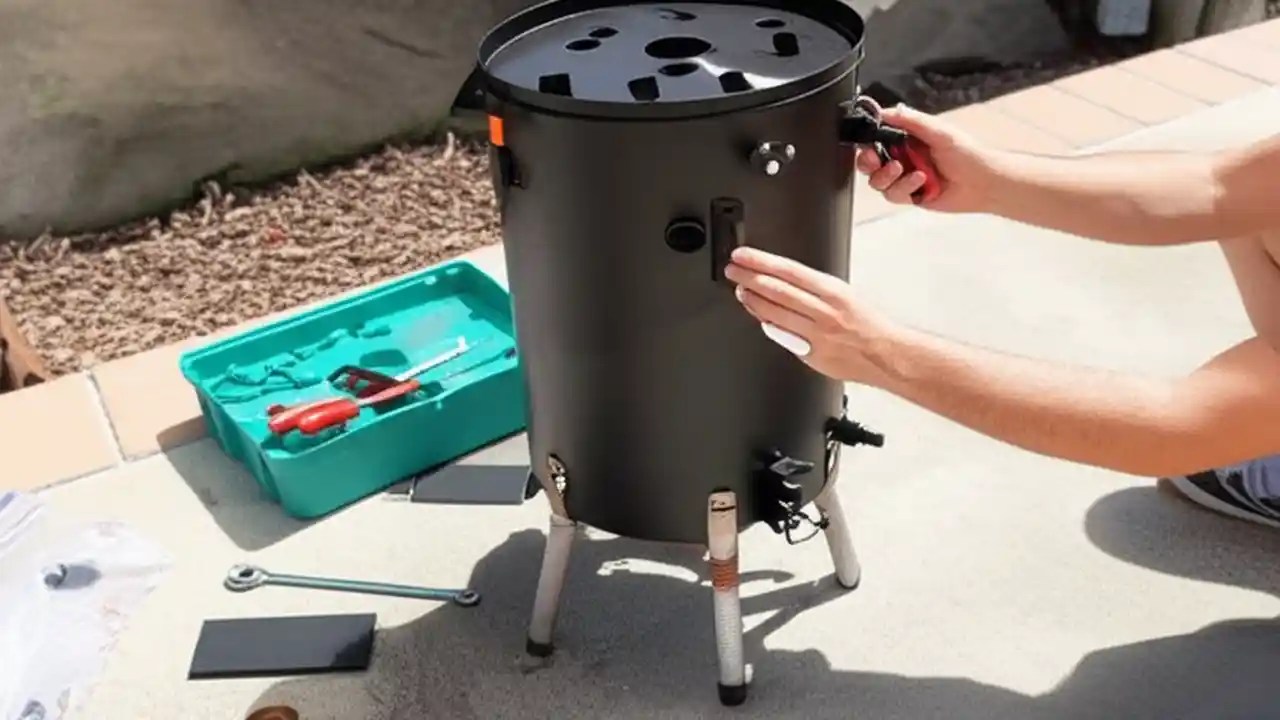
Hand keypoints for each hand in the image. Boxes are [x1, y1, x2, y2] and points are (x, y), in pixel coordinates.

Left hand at [724, 246, 900, 387]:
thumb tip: (784, 281)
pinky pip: (782, 337)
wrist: (888, 354)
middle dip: (749, 278)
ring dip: (752, 300)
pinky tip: (757, 315)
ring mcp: (815, 335)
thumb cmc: (869, 324)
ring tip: (740, 290)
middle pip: (776, 291)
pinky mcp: (810, 355)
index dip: (760, 262)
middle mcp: (823, 312)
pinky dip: (767, 324)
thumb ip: (815, 290)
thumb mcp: (846, 294)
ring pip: (774, 315)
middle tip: (733, 270)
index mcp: (833, 292)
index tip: (743, 256)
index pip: (788, 271)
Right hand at [855, 102, 999, 212]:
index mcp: (907, 138)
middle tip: (874, 160)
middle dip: (867, 162)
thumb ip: (911, 121)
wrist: (983, 183)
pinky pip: (894, 195)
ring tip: (903, 170)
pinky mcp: (910, 196)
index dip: (866, 141)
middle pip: (870, 162)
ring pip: (878, 181)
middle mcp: (903, 157)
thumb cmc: (967, 153)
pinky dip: (904, 188)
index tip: (865, 142)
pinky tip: (920, 181)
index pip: (876, 137)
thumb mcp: (939, 131)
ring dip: (887, 176)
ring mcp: (904, 178)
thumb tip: (885, 111)